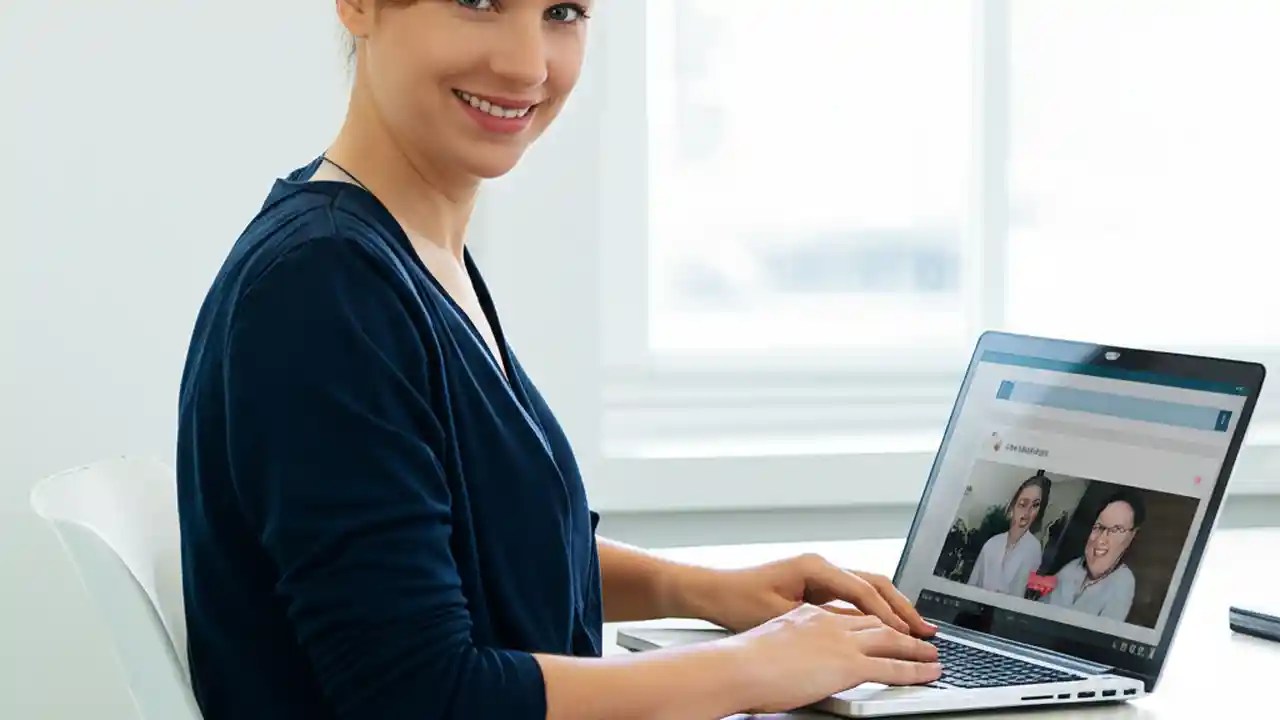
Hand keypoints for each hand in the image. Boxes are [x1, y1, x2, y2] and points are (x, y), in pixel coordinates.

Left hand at [688, 553, 936, 636]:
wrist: (713, 591)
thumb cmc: (738, 600)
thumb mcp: (781, 616)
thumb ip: (819, 621)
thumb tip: (853, 630)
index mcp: (814, 567)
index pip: (863, 590)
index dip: (888, 614)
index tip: (907, 633)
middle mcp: (820, 566)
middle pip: (874, 584)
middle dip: (902, 607)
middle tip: (926, 630)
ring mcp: (819, 574)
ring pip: (867, 589)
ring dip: (892, 608)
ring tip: (916, 628)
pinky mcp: (815, 585)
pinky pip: (854, 597)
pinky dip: (873, 611)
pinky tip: (885, 627)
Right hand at [727, 604, 941, 712]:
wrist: (738, 666)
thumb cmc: (741, 662)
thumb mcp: (771, 643)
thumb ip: (789, 647)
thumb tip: (791, 661)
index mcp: (808, 614)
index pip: (850, 612)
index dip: (872, 618)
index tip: (884, 625)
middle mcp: (828, 621)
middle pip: (875, 620)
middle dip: (900, 627)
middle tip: (918, 634)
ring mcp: (840, 641)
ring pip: (890, 639)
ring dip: (915, 646)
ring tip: (932, 653)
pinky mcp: (848, 664)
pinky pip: (892, 666)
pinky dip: (915, 669)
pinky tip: (928, 673)